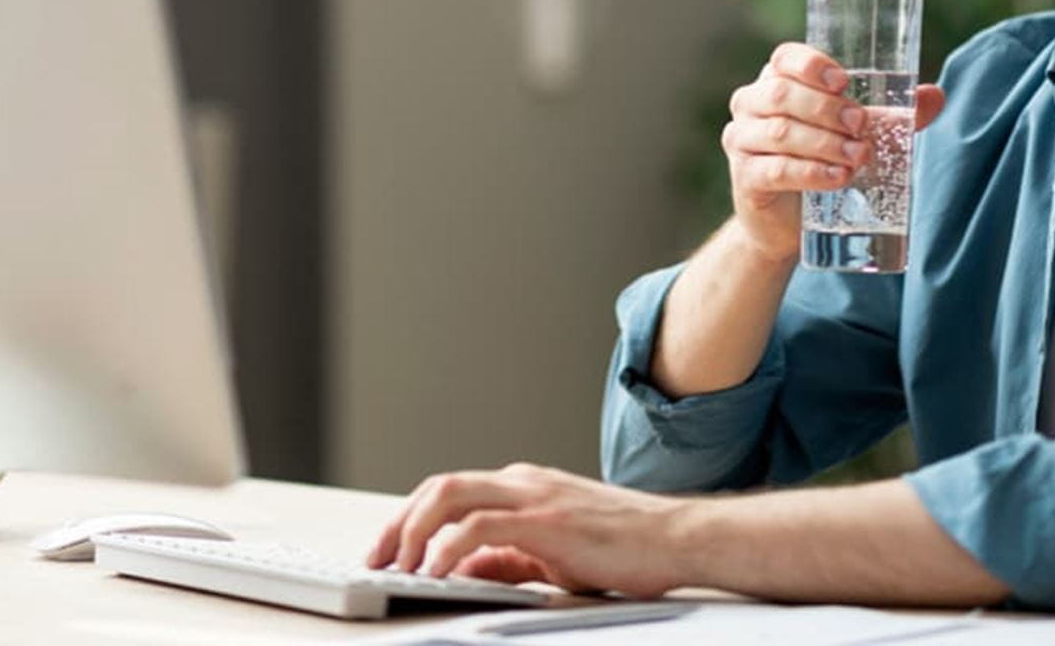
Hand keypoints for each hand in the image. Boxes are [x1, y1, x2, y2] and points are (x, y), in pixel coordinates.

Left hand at [365, 463, 689, 598]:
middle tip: (375, 560)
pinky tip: (437, 571)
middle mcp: (523, 482)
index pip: (451, 492)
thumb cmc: (626, 547)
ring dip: (413, 531)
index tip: (385, 553)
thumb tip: (463, 571)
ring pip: (451, 494)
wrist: (678, 538)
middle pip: (439, 486)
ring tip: (397, 566)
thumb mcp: (554, 555)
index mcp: (523, 487)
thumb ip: (508, 559)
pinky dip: (450, 547)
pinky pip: (483, 525)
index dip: (410, 520)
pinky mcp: (549, 519)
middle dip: (397, 523)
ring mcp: (535, 496)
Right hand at [722, 43, 944, 261]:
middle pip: (782, 95)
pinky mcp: (746, 179)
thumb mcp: (855, 134)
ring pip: (781, 133)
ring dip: (824, 143)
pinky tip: (839, 178)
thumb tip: (935, 95)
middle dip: (826, 109)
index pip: (785, 58)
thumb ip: (892, 116)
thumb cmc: (820, 161)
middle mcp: (751, 105)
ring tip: (859, 156)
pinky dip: (811, 173)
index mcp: (776, 81)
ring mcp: (742, 141)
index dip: (811, 65)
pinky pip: (776, 170)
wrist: (786, 223)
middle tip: (862, 124)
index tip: (843, 82)